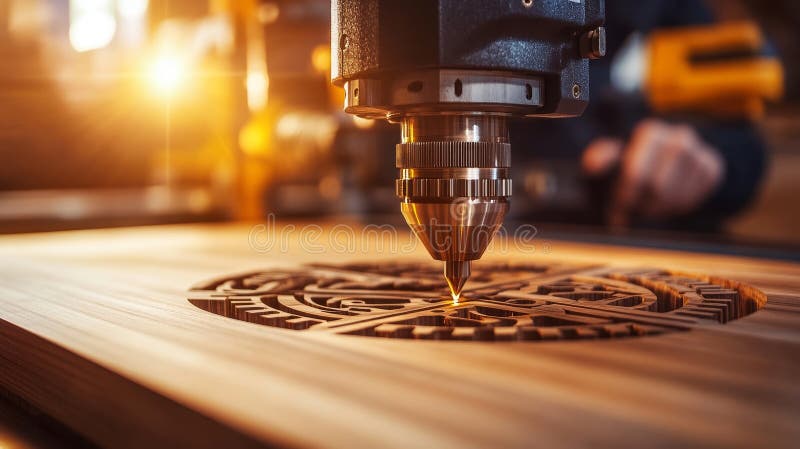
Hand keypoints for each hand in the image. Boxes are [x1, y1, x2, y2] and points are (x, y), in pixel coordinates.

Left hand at [582, 120, 724, 225]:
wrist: (664, 165)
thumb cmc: (629, 166)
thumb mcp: (609, 161)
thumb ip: (600, 160)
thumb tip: (594, 165)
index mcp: (650, 132)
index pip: (637, 172)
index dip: (626, 195)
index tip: (619, 208)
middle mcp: (679, 137)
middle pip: (658, 187)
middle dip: (642, 204)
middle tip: (633, 212)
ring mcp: (700, 152)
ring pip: (677, 196)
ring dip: (659, 208)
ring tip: (648, 208)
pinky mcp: (713, 168)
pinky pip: (696, 198)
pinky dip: (679, 207)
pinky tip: (668, 203)